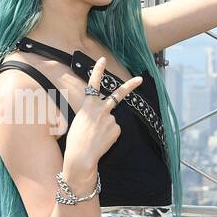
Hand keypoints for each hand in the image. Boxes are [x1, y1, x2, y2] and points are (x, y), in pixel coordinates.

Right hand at [60, 56, 143, 186]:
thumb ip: (92, 114)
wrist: (81, 156)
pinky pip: (114, 130)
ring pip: (111, 121)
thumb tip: (105, 117)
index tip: (102, 60)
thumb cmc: (76, 140)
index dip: (98, 71)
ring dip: (106, 128)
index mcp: (88, 106)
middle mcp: (101, 109)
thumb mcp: (79, 121)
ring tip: (96, 138)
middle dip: (130, 86)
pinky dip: (109, 136)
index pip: (93, 84)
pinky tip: (102, 141)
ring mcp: (110, 119)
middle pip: (118, 95)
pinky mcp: (117, 129)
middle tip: (140, 79)